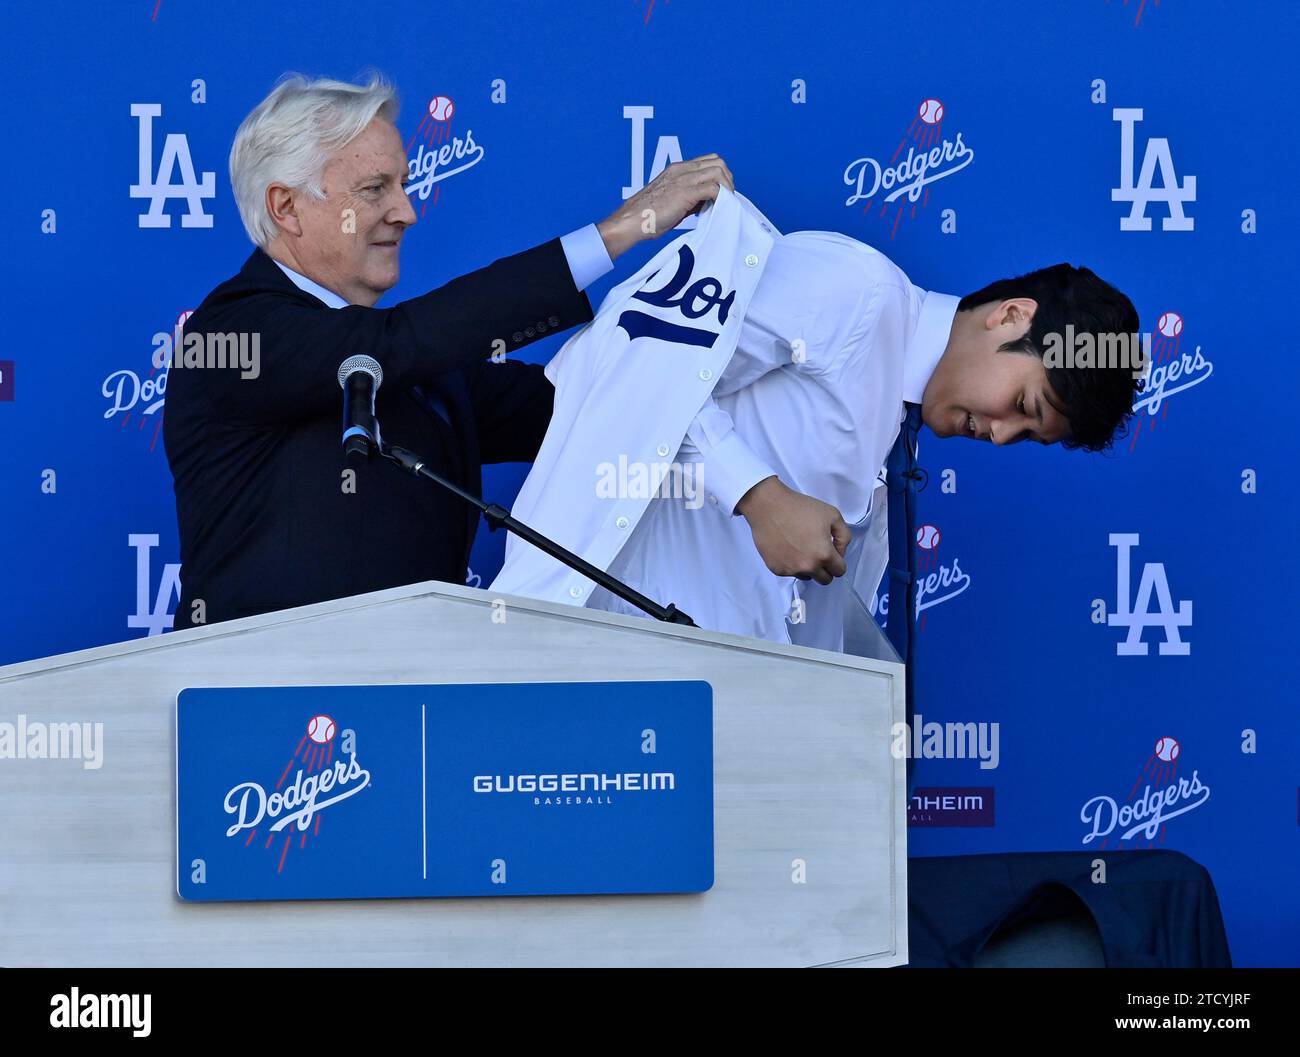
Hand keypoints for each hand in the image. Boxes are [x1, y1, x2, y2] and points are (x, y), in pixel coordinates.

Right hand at [596, 154, 735, 259]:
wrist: (631, 221)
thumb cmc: (647, 216)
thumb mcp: (672, 201)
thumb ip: (690, 198)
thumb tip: (708, 203)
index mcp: (677, 169)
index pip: (709, 160)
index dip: (721, 175)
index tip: (722, 193)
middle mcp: (682, 169)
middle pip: (718, 162)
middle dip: (728, 179)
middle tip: (727, 198)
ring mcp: (684, 179)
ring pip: (719, 171)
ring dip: (727, 188)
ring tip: (724, 204)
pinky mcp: (686, 192)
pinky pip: (714, 188)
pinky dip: (721, 198)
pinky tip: (716, 209)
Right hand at [735, 476, 850, 585]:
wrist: (768, 507)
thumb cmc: (800, 508)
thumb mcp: (832, 515)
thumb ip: (844, 536)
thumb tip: (840, 552)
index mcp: (824, 554)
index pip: (839, 571)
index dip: (838, 561)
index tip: (832, 552)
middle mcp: (808, 567)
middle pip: (825, 580)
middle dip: (826, 569)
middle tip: (818, 553)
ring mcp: (791, 570)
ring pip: (807, 577)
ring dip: (808, 567)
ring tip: (801, 548)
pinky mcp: (776, 569)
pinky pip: (790, 572)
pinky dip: (791, 563)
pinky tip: (787, 547)